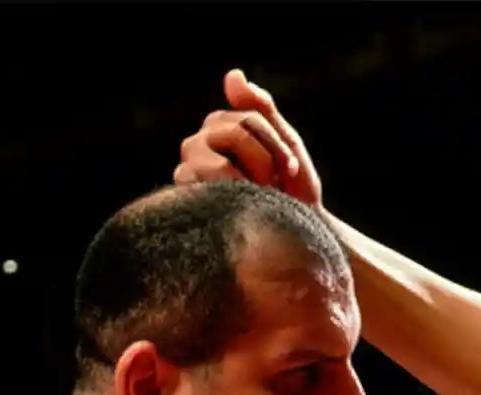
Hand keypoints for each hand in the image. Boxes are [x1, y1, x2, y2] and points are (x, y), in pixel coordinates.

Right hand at [174, 69, 322, 206]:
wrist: (295, 232)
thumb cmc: (291, 188)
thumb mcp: (285, 143)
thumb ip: (260, 109)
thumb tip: (232, 75)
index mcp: (219, 126)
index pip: (247, 118)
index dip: (276, 144)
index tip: (290, 168)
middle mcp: (196, 145)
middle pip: (234, 132)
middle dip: (266, 160)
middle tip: (275, 185)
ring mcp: (186, 172)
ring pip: (217, 162)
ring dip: (249, 183)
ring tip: (257, 196)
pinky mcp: (184, 199)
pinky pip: (203, 187)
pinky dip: (231, 196)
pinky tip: (240, 205)